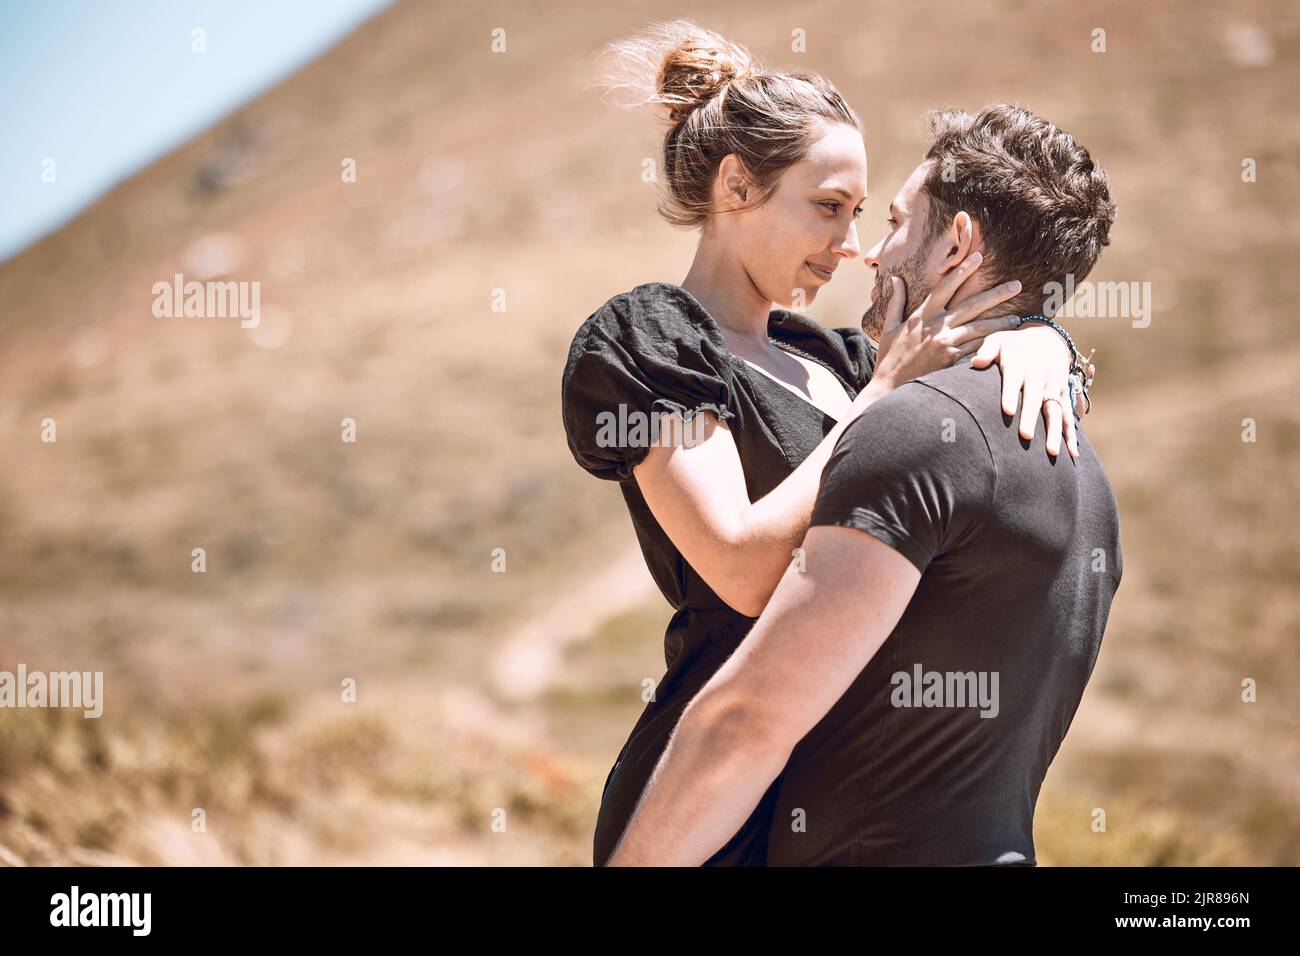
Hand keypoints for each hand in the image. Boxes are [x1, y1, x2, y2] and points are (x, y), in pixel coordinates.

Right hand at [872, 247, 1022, 391]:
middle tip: (1018, 286)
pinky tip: (1005, 342)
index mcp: (922, 314)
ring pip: (980, 328)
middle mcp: (936, 326)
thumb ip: (896, 301)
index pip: (946, 287)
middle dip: (997, 294)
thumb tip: (894, 279)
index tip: (978, 257)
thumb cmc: (889, 356)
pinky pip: (976, 348)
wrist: (888, 385)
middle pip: (972, 305)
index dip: (963, 271)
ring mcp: (945, 343)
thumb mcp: (889, 326)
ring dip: (1001, 322)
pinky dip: (991, 344)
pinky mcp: (951, 360)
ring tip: (1018, 318)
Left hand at [970, 325, 1079, 459]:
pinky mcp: (1064, 395)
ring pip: (1055, 411)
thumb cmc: (1014, 346)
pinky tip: (1072, 454)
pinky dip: (1071, 435)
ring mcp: (1054, 387)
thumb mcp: (999, 341)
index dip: (1011, 395)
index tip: (1008, 411)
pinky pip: (1069, 416)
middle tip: (1025, 437)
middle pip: (1035, 399)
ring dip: (1055, 432)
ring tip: (1051, 452)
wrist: (1047, 339)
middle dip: (1031, 418)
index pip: (1014, 381)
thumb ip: (987, 351)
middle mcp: (1039, 376)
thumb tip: (976, 362)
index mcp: (1020, 365)